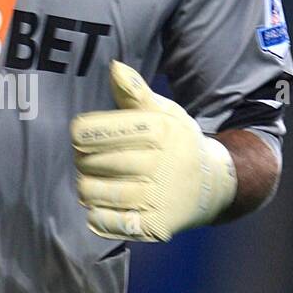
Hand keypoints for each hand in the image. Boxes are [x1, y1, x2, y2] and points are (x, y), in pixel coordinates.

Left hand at [70, 60, 236, 241]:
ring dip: (87, 188)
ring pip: (90, 192)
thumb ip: (135, 92)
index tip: (86, 137)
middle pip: (87, 162)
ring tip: (98, 182)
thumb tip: (114, 67)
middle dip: (83, 161)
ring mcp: (156, 198)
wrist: (211, 186)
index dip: (80, 134)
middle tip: (94, 161)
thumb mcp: (163, 113)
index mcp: (158, 130)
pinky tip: (107, 204)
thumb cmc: (176, 144)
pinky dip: (97, 214)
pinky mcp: (152, 226)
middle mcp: (158, 164)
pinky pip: (102, 221)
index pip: (89, 132)